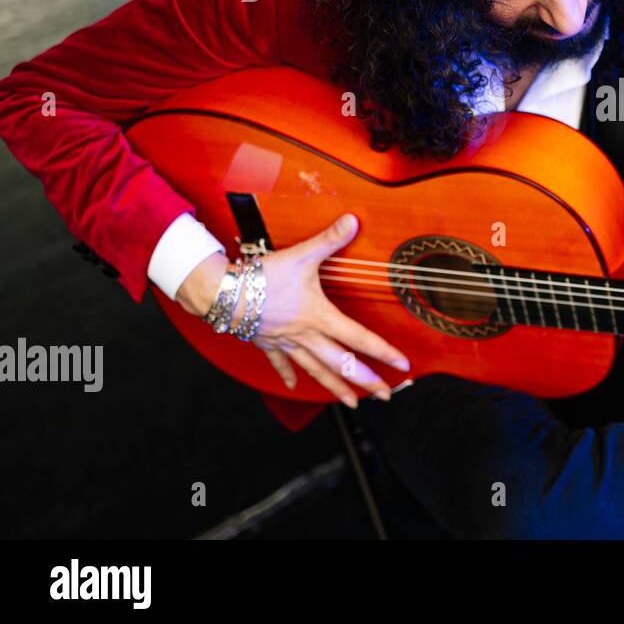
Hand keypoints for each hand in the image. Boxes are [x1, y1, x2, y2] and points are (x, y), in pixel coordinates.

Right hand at [177, 213, 409, 407]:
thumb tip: (353, 221)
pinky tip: (293, 387)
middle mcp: (305, 336)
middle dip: (366, 381)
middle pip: (342, 364)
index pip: (359, 339)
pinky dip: (287, 375)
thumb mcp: (301, 255)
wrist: (221, 293)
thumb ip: (329, 239)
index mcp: (319, 317)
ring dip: (335, 387)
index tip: (402, 366)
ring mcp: (286, 343)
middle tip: (386, 396)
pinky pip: (280, 363)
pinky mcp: (267, 343)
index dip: (384, 352)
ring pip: (316, 370)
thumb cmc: (262, 276)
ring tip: (352, 403)